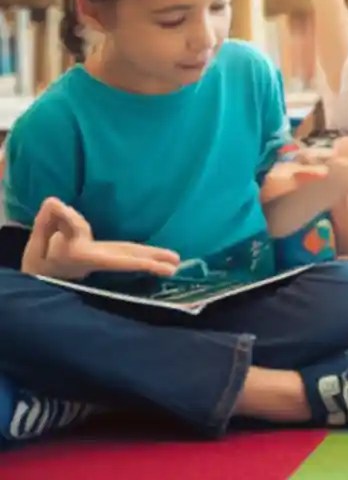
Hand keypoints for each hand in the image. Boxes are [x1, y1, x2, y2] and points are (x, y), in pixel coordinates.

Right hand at [21, 198, 179, 279]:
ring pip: (129, 257)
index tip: (157, 266)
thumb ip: (49, 219)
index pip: (114, 259)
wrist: (38, 277)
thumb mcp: (38, 240)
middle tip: (176, 265)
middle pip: (127, 260)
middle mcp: (96, 260)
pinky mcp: (102, 257)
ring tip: (175, 262)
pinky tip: (156, 257)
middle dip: (151, 262)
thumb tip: (55, 202)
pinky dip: (141, 256)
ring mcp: (100, 259)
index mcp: (82, 257)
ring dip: (151, 258)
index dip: (138, 262)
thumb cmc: (38, 261)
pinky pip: (125, 254)